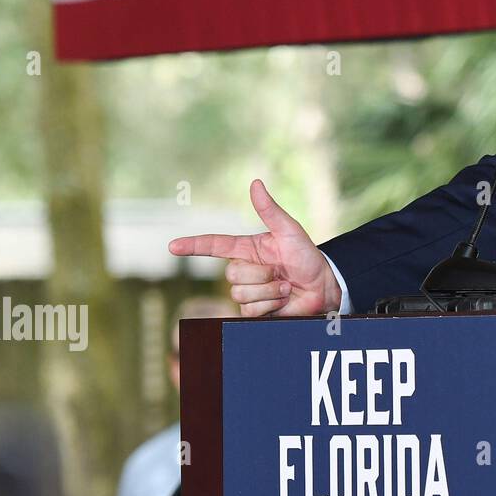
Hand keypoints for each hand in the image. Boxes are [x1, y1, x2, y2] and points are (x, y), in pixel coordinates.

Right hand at [168, 179, 338, 316]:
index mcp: (247, 249)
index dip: (193, 245)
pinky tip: (282, 301)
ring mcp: (247, 292)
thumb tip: (255, 183)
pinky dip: (270, 305)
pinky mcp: (253, 312)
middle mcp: (244, 270)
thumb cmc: (307, 256)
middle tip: (281, 273)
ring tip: (285, 287)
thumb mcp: (289, 231)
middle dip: (261, 274)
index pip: (214, 245)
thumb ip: (270, 210)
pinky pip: (249, 311)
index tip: (172, 246)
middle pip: (232, 274)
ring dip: (269, 291)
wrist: (323, 286)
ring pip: (240, 294)